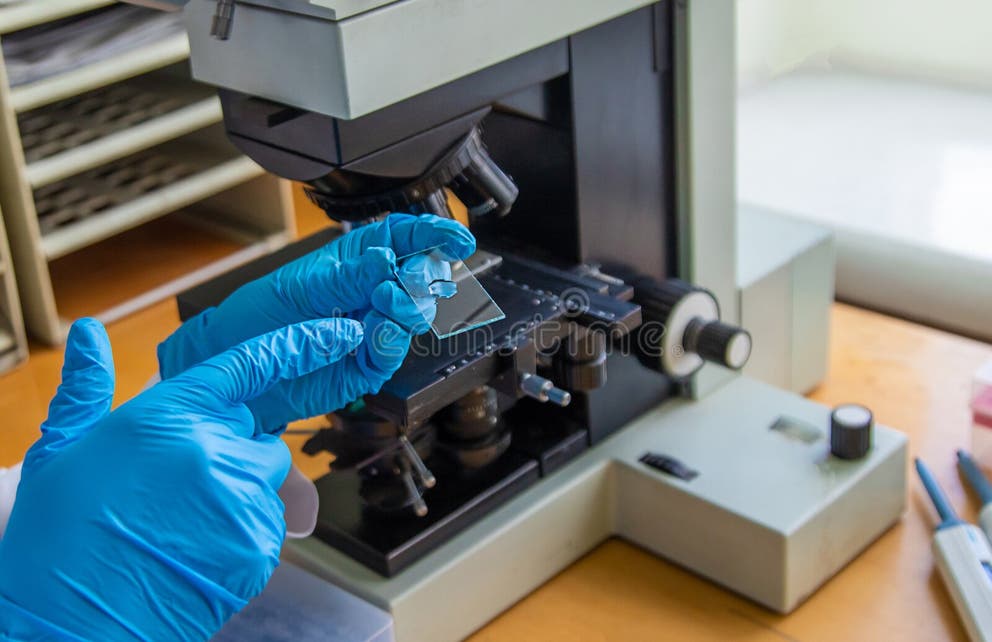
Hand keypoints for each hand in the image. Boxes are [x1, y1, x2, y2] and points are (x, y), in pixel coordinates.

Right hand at [0, 317, 363, 640]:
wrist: (69, 626)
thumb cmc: (60, 540)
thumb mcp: (61, 452)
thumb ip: (88, 388)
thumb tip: (88, 333)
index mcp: (168, 416)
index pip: (251, 365)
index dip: (300, 346)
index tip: (339, 334)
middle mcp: (214, 450)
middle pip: (262, 436)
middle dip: (236, 452)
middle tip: (184, 487)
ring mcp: (241, 499)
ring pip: (269, 480)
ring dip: (241, 494)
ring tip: (183, 523)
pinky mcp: (258, 544)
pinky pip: (270, 523)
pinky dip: (245, 532)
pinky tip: (198, 548)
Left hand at [157, 214, 475, 432]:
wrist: (232, 370)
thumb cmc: (255, 319)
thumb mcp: (299, 286)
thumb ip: (348, 275)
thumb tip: (386, 258)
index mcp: (357, 262)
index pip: (405, 239)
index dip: (434, 234)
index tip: (456, 238)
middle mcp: (371, 294)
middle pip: (421, 276)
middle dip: (423, 274)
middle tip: (408, 276)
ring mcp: (373, 329)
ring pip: (416, 315)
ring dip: (408, 306)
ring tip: (384, 303)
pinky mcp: (368, 364)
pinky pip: (393, 351)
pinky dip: (391, 340)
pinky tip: (375, 333)